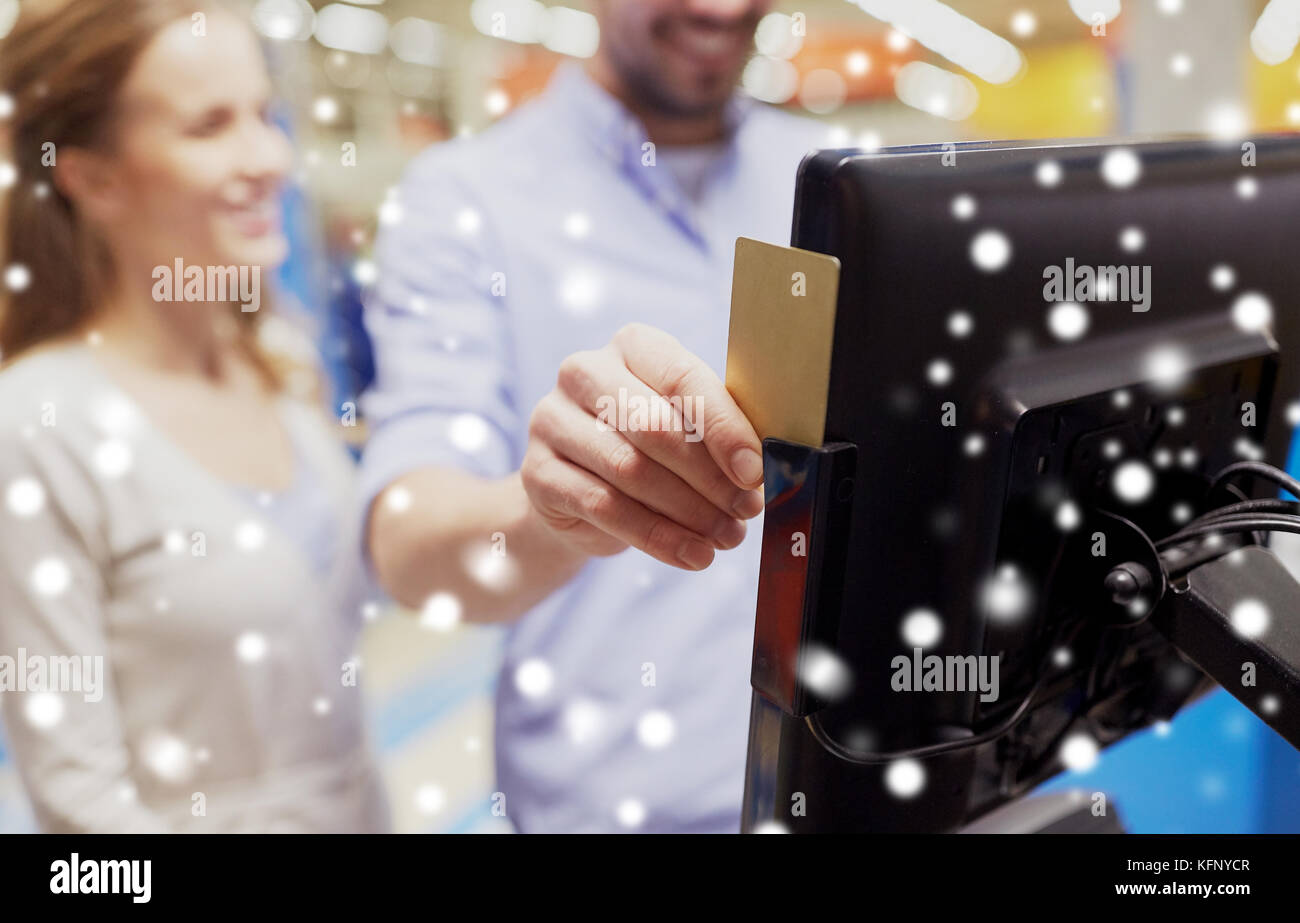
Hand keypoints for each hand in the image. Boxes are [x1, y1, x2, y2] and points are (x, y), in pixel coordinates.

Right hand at [521, 323, 766, 570]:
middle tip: (746, 511)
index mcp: (632, 345)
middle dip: (710, 476)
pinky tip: (692, 555)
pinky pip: (605, 508)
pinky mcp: (537, 472)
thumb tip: (762, 470)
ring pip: (630, 470)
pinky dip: (657, 537)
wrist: (578, 490)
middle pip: (654, 426)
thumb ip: (718, 432)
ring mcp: (551, 421)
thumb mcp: (685, 426)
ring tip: (726, 537)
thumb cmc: (648, 447)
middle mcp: (583, 372)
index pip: (682, 377)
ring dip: (689, 512)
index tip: (754, 473)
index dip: (723, 428)